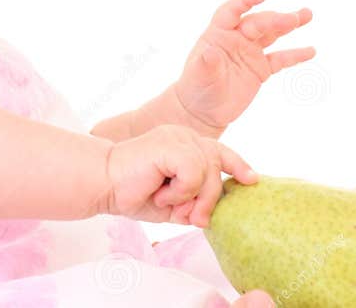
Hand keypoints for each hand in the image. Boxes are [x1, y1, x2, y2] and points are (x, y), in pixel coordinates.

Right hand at [103, 124, 257, 226]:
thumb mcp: (172, 202)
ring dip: (192, 197)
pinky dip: (180, 191)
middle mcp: (184, 136)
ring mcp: (178, 138)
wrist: (104, 184)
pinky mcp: (170, 145)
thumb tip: (211, 214)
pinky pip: (193, 173)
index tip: (251, 179)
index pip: (219, 151)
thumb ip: (194, 203)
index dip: (237, 164)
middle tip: (196, 219)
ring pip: (208, 171)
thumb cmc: (132, 192)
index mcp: (184, 145)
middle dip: (211, 198)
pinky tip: (160, 191)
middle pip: (218, 164)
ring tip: (168, 201)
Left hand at [172, 0, 314, 134]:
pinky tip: (310, 51)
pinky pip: (281, 59)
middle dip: (275, 19)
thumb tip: (210, 52)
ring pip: (272, 34)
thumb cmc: (196, 89)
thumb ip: (206, 64)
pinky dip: (295, 55)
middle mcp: (236, 39)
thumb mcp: (199, 76)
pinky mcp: (261, 69)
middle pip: (258, 23)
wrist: (203, 111)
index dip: (246, 0)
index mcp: (218, 34)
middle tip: (294, 18)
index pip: (233, 11)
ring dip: (288, 25)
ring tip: (306, 15)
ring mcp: (250, 53)